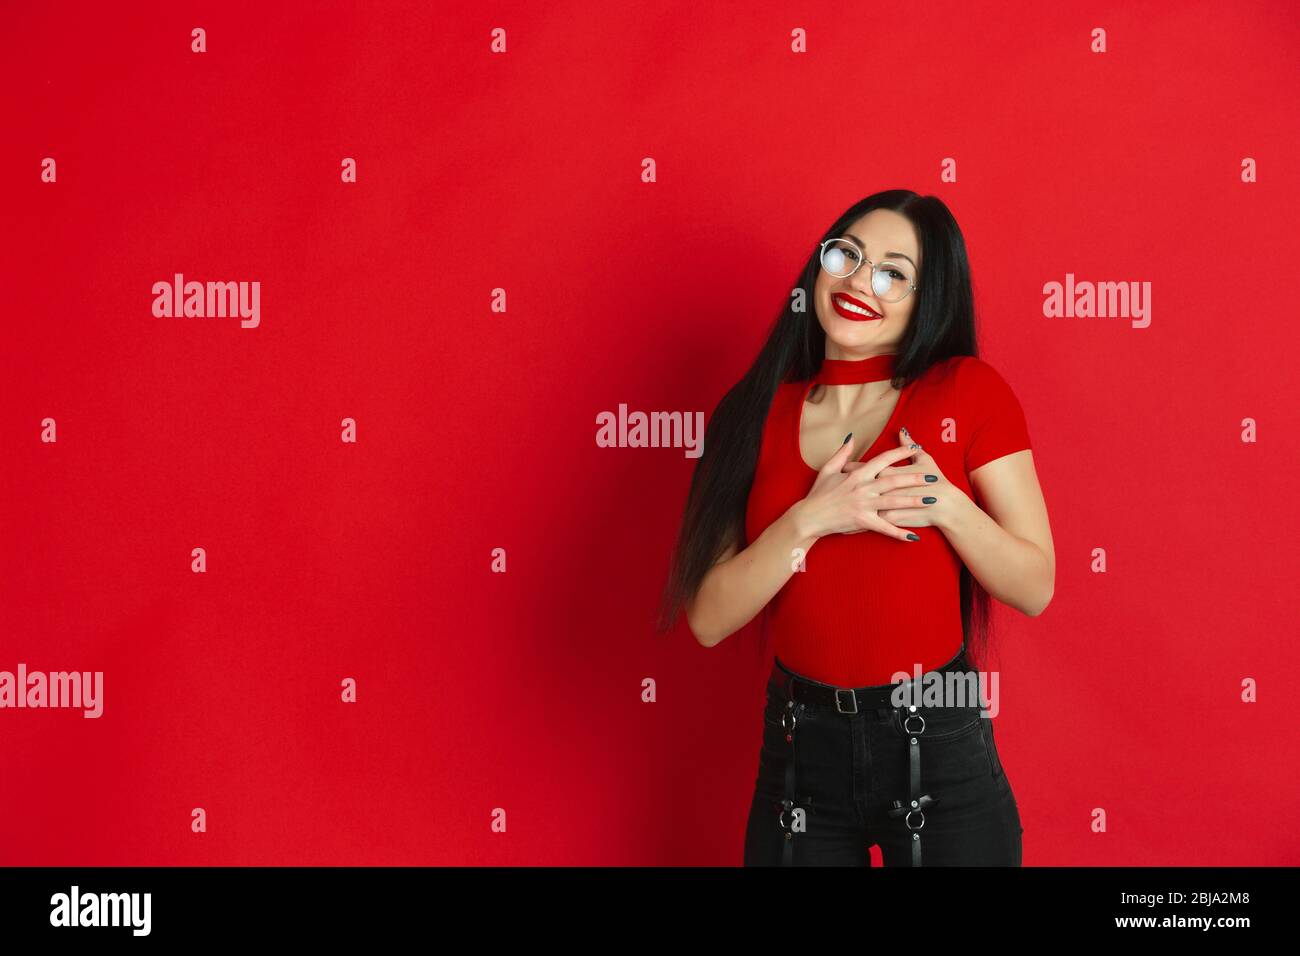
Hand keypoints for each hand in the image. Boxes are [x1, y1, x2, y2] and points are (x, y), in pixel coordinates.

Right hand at [795, 430, 941, 543]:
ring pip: (893, 502)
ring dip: (913, 501)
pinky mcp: (862, 521)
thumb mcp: (828, 469)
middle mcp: (863, 488)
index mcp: (857, 474)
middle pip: (894, 480)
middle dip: (915, 478)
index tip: (915, 448)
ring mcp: (863, 505)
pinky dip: (899, 532)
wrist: (809, 516)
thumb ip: (842, 453)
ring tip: (931, 500)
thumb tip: (851, 437)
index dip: (900, 453)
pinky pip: (884, 528)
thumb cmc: (818, 493)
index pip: (883, 460)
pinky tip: (913, 536)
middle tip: (933, 476)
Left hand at [843, 428, 959, 530]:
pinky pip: (870, 523)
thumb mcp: (924, 459)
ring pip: (861, 506)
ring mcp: (884, 505)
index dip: (852, 467)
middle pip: (858, 485)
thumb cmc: (936, 480)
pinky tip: (848, 528)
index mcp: (887, 472)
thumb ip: (909, 446)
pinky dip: (859, 526)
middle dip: (845, 485)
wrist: (945, 505)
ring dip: (847, 507)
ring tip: (835, 507)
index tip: (843, 467)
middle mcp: (882, 489)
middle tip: (834, 486)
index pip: (864, 467)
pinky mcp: (889, 520)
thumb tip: (902, 431)